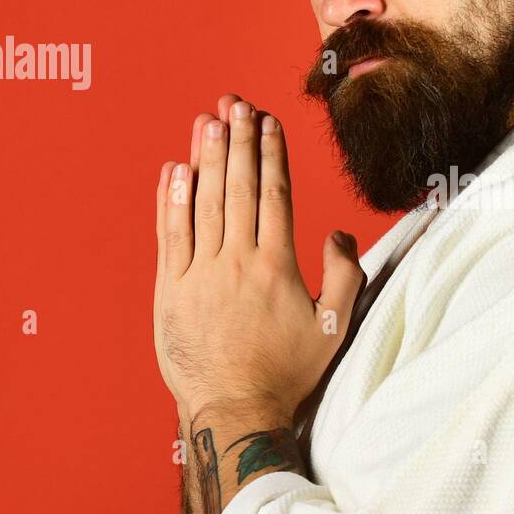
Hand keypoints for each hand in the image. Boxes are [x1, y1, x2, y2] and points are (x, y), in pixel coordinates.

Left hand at [154, 92, 366, 424]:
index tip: (267, 121)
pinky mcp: (170, 291)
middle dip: (236, 140)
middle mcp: (236, 262)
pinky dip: (171, 200)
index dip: (270, 153)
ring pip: (202, 204)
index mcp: (277, 267)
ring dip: (205, 158)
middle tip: (235, 104)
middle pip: (237, 188)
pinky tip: (174, 170)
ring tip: (207, 120)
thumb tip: (337, 233)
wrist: (236, 409)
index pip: (273, 194)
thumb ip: (343, 276)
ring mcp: (200, 275)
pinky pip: (169, 236)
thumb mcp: (333, 328)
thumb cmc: (288, 373)